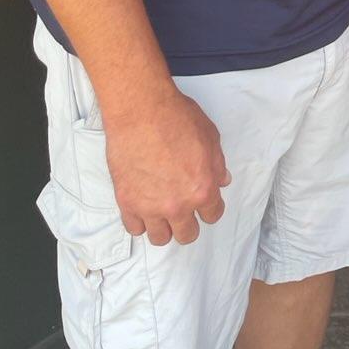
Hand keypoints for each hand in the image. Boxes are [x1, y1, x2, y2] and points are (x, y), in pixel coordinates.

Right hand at [105, 86, 230, 245]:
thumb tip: (222, 181)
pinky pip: (135, 229)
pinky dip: (140, 221)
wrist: (141, 110)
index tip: (205, 202)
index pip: (213, 215)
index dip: (210, 207)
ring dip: (164, 226)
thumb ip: (218, 164)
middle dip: (189, 222)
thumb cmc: (176, 117)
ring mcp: (150, 207)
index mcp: (202, 189)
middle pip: (187, 234)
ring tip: (162, 210)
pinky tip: (143, 207)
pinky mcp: (127, 203)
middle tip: (184, 207)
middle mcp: (178, 205)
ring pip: (160, 238)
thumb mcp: (210, 136)